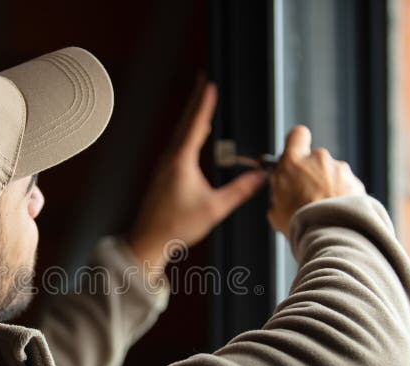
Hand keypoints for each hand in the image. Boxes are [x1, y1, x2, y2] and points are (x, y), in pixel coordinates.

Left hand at [128, 80, 266, 270]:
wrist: (149, 239)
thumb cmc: (176, 225)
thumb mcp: (215, 208)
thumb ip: (240, 190)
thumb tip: (260, 177)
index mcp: (181, 161)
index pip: (196, 124)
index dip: (204, 102)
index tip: (209, 84)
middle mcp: (170, 159)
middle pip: (185, 123)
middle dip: (196, 101)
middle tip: (202, 81)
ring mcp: (164, 166)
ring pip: (179, 134)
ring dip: (190, 117)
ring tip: (200, 104)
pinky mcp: (162, 175)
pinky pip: (176, 146)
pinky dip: (186, 134)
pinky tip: (190, 139)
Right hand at [268, 125, 365, 238]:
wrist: (330, 234)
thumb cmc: (300, 223)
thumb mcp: (274, 211)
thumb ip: (278, 195)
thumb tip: (281, 197)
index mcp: (293, 162)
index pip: (297, 135)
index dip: (296, 144)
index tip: (294, 155)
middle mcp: (318, 159)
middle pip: (314, 158)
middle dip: (312, 174)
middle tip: (306, 195)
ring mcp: (339, 169)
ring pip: (331, 173)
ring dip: (328, 186)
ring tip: (323, 209)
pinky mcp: (355, 182)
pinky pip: (346, 185)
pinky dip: (342, 196)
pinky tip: (336, 212)